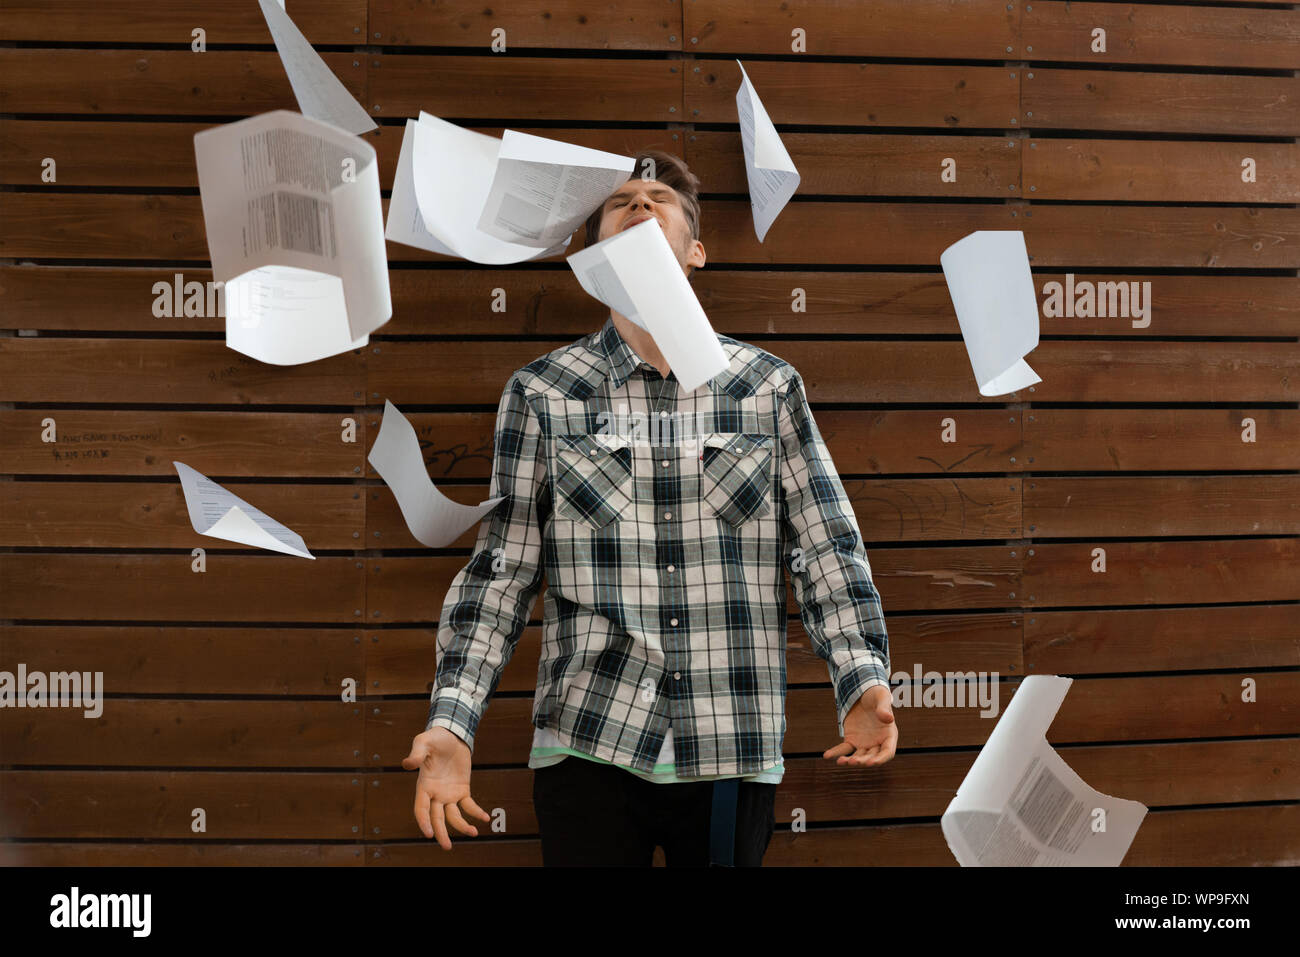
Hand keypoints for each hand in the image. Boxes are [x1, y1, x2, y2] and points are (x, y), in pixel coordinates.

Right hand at [403, 727, 491, 848]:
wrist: (452, 735)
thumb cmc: (434, 738)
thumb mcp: (424, 742)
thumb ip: (417, 754)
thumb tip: (407, 764)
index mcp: (423, 786)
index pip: (420, 808)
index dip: (424, 821)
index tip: (429, 833)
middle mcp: (435, 794)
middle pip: (437, 818)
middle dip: (441, 833)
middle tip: (447, 847)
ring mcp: (449, 794)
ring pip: (454, 816)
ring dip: (462, 826)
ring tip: (473, 833)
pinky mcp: (462, 790)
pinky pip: (469, 805)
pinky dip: (476, 812)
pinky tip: (485, 818)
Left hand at [823, 684, 897, 767]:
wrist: (863, 693)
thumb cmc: (877, 695)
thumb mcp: (882, 697)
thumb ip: (884, 708)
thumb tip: (888, 718)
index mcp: (889, 735)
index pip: (888, 752)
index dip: (881, 759)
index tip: (872, 763)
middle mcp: (878, 743)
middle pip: (871, 757)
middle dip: (863, 761)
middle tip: (853, 762)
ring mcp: (864, 743)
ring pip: (858, 756)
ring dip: (850, 760)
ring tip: (840, 761)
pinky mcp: (851, 740)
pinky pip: (844, 748)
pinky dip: (836, 752)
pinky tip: (827, 756)